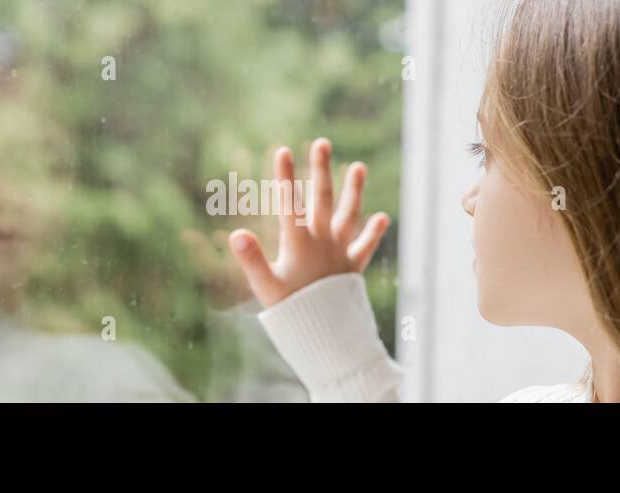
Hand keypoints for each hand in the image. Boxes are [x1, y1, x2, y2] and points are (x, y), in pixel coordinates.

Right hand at [228, 138, 389, 306]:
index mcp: (299, 245)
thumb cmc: (290, 312)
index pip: (290, 204)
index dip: (285, 177)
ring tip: (360, 168)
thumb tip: (236, 234)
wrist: (325, 336)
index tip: (282, 149)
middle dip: (321, 170)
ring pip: (349, 216)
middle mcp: (323, 243)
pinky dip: (373, 233)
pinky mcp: (352, 268)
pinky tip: (383, 218)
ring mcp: (340, 253)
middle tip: (323, 143)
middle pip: (322, 200)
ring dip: (355, 192)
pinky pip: (365, 248)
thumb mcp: (266, 288)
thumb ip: (252, 260)